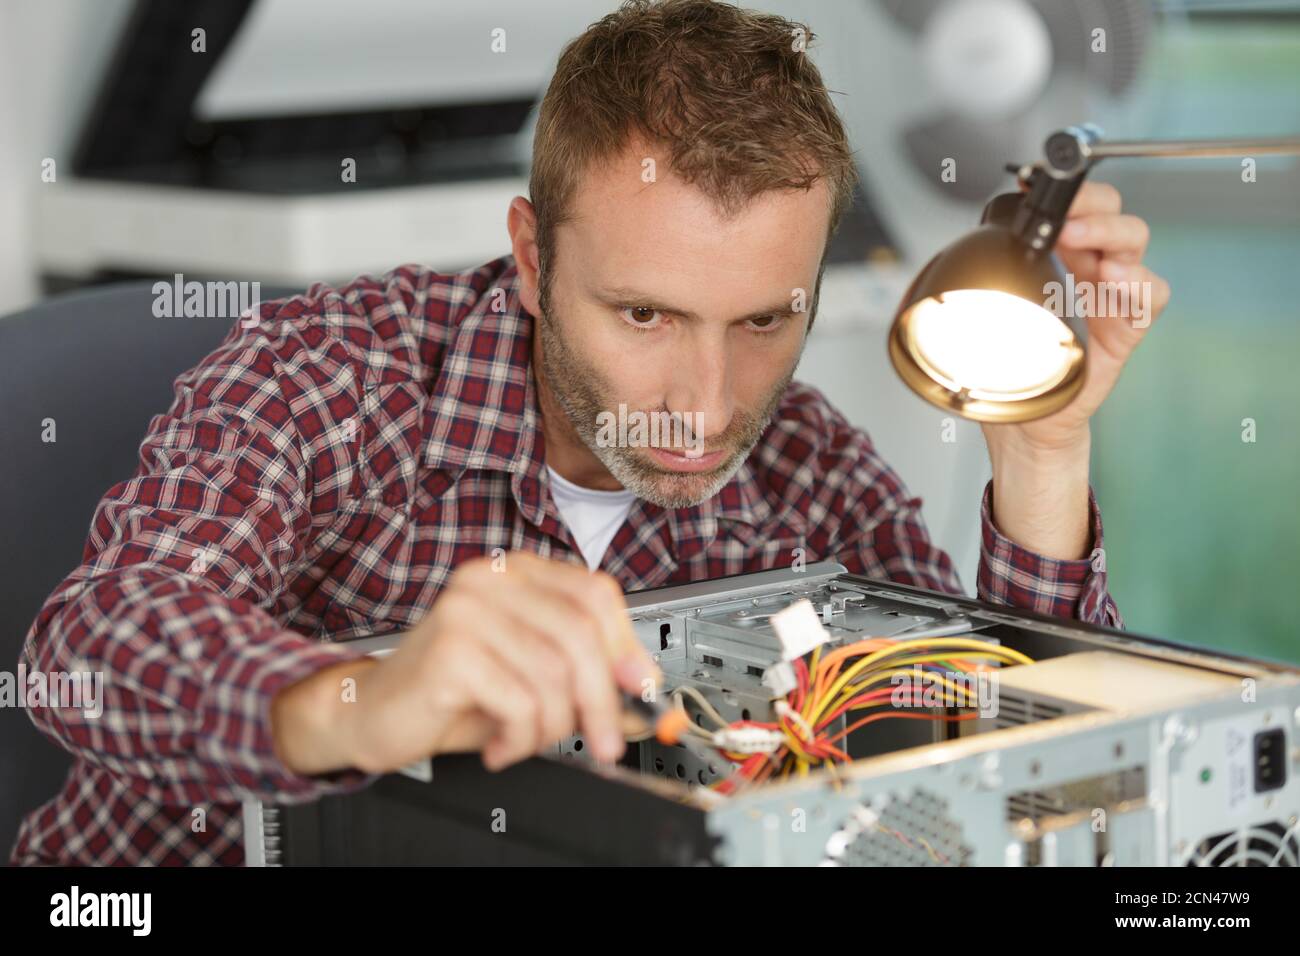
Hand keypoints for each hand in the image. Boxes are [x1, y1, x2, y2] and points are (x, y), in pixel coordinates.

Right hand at [271, 551, 660, 775]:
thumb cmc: (449, 691)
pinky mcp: (450, 650)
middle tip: (604, 740)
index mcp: (515, 573)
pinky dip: (520, 738)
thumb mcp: (528, 675)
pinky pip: (521, 702)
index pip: (595, 594)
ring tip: (526, 739)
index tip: (639, 688)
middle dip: (601, 699)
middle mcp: (490, 580)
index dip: (624, 644)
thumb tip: (641, 683)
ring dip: (552, 725)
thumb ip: (583, 669)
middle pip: (581, 635)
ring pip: (555, 674)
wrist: (369, 711)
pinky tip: (498, 745)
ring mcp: (467, 610)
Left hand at [982, 180, 1171, 455]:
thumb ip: (993, 269)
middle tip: (1065, 219)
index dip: (1067, 191)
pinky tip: (1112, 281)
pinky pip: (1151, 293)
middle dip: (1092, 205)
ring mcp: (1112, 292)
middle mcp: (1089, 265)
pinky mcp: (1128, 324)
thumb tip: (979, 232)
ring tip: (1083, 244)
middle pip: (1112, 211)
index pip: (1077, 204)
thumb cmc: (1011, 360)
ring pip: (1134, 241)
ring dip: (1111, 235)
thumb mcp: (990, 306)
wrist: (1025, 418)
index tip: (1042, 187)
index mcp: (1059, 253)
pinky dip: (1137, 282)